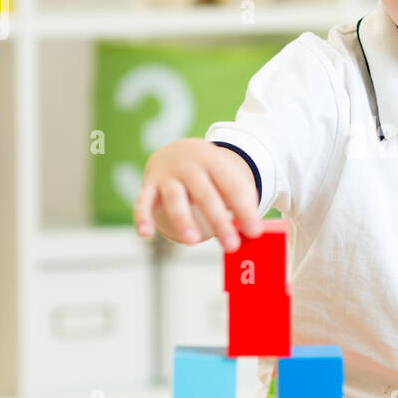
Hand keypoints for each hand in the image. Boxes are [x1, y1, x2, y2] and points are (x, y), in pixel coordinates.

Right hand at [133, 137, 262, 248]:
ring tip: (194, 241)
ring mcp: (168, 176)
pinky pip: (143, 202)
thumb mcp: (226, 179)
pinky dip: (143, 217)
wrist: (177, 151)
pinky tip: (147, 234)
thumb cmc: (211, 176)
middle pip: (205, 194)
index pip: (232, 187)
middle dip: (219, 221)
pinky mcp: (149, 187)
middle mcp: (190, 167)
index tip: (254, 232)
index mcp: (215, 163)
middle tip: (231, 246)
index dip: (244, 210)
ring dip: (183, 220)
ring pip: (175, 198)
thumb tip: (253, 236)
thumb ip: (239, 203)